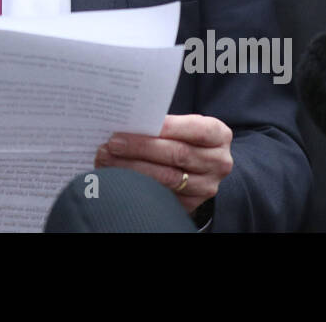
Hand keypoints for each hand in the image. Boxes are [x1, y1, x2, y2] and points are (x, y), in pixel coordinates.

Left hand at [94, 114, 232, 214]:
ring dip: (133, 168)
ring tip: (107, 159)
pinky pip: (161, 195)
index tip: (133, 124)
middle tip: (112, 144)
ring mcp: (207, 186)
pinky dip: (137, 185)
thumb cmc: (186, 137)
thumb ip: (165, 125)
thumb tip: (128, 122)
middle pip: (177, 154)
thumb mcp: (185, 126)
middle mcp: (218, 162)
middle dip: (140, 148)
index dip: (165, 127)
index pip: (193, 129)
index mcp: (218, 135)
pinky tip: (118, 176)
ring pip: (167, 178)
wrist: (203, 163)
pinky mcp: (192, 203)